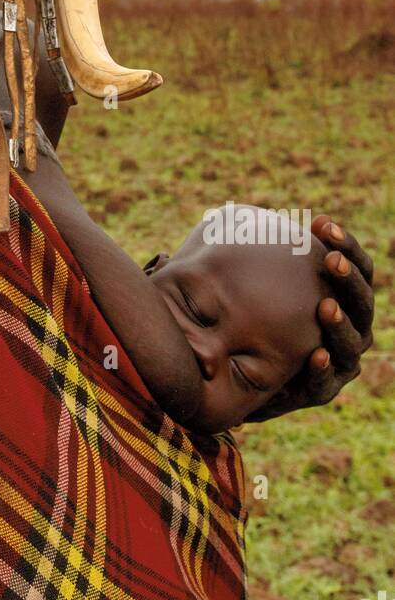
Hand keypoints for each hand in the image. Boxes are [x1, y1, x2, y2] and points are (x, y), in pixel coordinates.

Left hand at [250, 214, 373, 420]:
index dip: (345, 245)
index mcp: (342, 294)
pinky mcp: (322, 390)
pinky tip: (316, 355)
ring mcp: (339, 359)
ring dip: (340, 323)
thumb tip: (237, 210)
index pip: (356, 265)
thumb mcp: (259, 282)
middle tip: (331, 261)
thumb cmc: (256, 313)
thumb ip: (262, 254)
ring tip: (325, 307)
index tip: (322, 223)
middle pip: (361, 300)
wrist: (239, 372)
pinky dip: (323, 368)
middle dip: (349, 279)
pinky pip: (327, 381)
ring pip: (353, 341)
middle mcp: (350, 325)